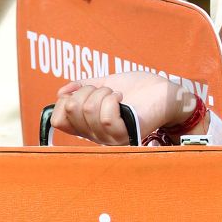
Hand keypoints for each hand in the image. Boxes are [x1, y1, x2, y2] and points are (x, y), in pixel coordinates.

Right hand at [53, 72, 195, 143]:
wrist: (164, 92)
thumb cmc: (138, 89)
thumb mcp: (103, 83)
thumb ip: (81, 88)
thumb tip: (60, 93)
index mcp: (87, 126)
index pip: (58, 121)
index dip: (63, 101)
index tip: (83, 91)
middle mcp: (95, 136)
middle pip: (70, 109)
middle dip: (86, 89)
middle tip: (106, 90)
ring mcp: (109, 138)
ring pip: (87, 110)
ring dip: (102, 92)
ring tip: (116, 94)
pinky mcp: (125, 135)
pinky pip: (105, 117)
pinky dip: (111, 99)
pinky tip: (121, 98)